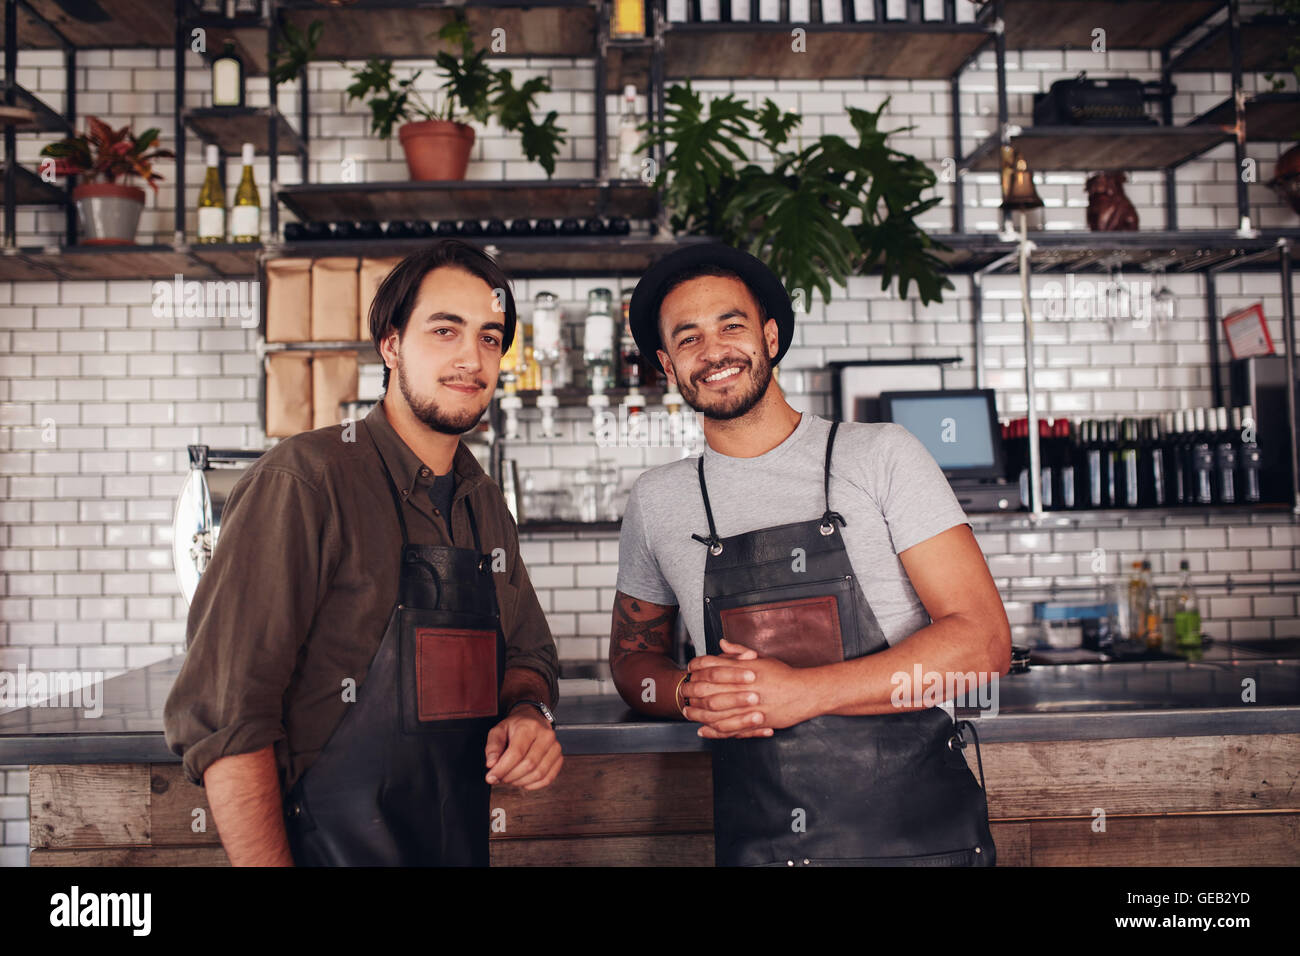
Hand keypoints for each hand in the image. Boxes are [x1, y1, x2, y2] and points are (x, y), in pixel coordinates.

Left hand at [484, 705, 562, 789]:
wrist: (534, 720)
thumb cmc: (515, 727)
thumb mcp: (498, 731)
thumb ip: (493, 747)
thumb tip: (491, 764)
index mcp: (529, 727)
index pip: (516, 753)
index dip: (502, 768)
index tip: (491, 777)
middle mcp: (546, 736)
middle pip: (528, 765)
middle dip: (510, 776)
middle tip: (500, 777)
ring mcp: (555, 747)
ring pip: (538, 774)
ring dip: (520, 781)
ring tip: (511, 778)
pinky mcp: (559, 758)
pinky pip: (547, 778)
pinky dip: (533, 785)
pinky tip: (523, 780)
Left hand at [684, 639, 817, 737]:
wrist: (805, 692)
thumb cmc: (783, 675)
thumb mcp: (762, 658)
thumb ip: (739, 652)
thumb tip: (722, 644)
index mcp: (743, 668)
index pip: (712, 665)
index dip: (697, 668)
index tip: (689, 671)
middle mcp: (743, 686)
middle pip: (708, 689)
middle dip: (692, 692)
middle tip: (683, 693)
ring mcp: (748, 706)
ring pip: (715, 711)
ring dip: (698, 713)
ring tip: (688, 713)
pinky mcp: (754, 722)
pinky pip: (729, 728)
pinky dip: (713, 731)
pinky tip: (704, 730)